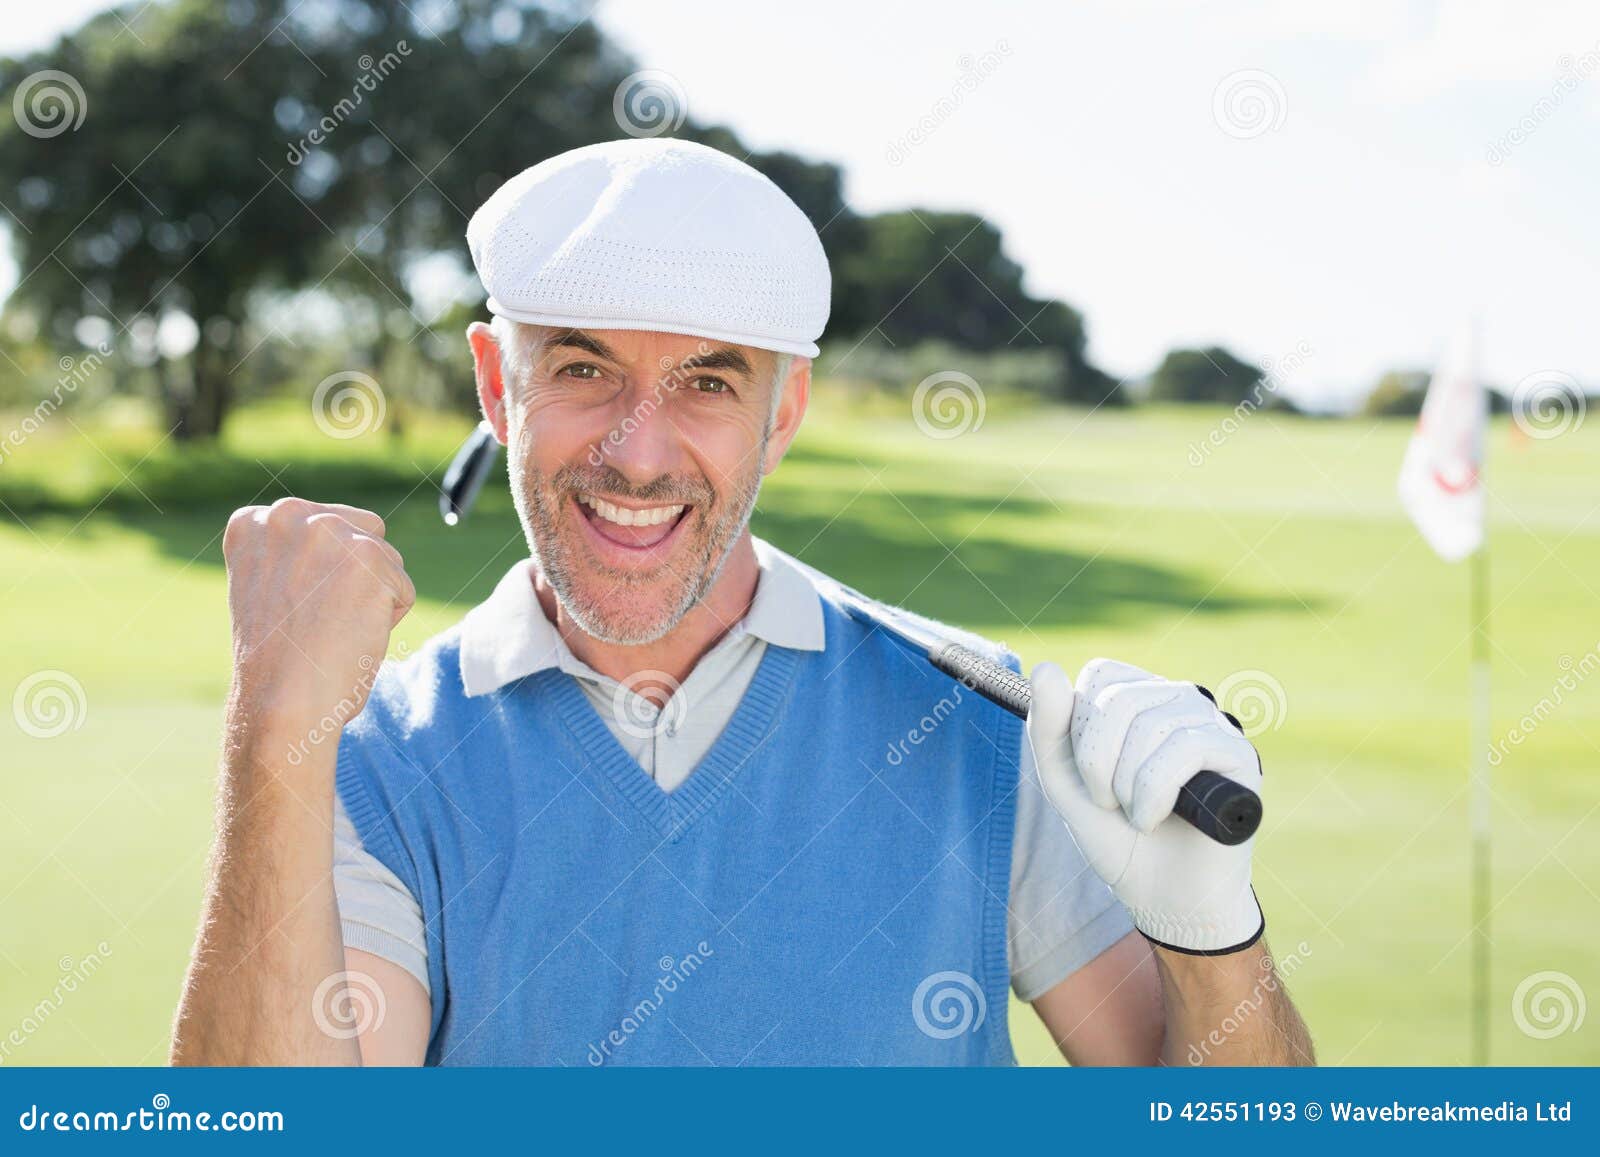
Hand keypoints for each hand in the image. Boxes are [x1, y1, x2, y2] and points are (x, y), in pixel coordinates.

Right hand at [222, 498, 414, 740]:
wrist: (279, 702)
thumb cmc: (276, 663)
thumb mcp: (271, 590)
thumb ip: (297, 557)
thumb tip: (343, 552)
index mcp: (254, 523)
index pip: (324, 526)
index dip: (322, 577)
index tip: (294, 608)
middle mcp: (287, 514)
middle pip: (362, 531)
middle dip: (357, 577)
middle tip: (320, 621)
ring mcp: (328, 531)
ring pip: (387, 560)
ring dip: (373, 599)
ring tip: (331, 631)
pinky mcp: (368, 556)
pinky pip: (403, 589)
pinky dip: (389, 620)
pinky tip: (351, 637)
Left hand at [1028, 657, 1263, 953]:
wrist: (1163, 895)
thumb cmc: (1117, 836)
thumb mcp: (1064, 782)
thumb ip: (1048, 727)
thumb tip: (1047, 667)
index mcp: (1139, 697)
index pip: (1101, 675)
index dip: (1080, 727)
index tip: (1088, 773)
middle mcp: (1177, 699)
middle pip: (1119, 700)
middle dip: (1097, 764)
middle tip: (1109, 802)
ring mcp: (1211, 723)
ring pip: (1150, 727)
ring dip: (1126, 786)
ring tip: (1136, 816)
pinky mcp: (1238, 754)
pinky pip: (1186, 749)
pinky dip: (1154, 794)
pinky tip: (1157, 819)